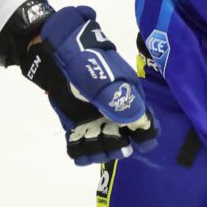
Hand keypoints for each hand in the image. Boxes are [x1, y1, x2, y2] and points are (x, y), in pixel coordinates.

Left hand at [34, 6, 157, 163]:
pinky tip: (77, 153)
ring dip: (98, 151)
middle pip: (123, 141)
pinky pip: (81, 145)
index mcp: (130, 101)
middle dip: (117, 146)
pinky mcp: (76, 124)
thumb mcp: (105, 80)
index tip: (138, 143)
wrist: (61, 53)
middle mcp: (115, 115)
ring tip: (88, 142)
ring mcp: (95, 120)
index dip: (145, 137)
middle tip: (105, 135)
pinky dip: (80, 153)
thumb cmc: (88, 63)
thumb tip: (139, 123)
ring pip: (102, 145)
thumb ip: (120, 100)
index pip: (146, 125)